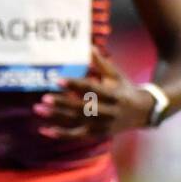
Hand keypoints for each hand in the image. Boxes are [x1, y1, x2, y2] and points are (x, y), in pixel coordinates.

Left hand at [32, 46, 154, 139]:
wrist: (142, 114)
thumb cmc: (125, 90)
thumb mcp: (117, 75)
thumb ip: (101, 63)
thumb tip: (90, 46)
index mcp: (114, 96)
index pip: (91, 90)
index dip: (74, 85)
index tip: (58, 80)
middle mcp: (108, 113)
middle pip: (81, 109)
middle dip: (62, 104)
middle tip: (44, 98)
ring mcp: (101, 126)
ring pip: (76, 123)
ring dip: (56, 117)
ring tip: (38, 110)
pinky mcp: (96, 134)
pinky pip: (75, 136)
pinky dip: (60, 134)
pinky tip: (43, 130)